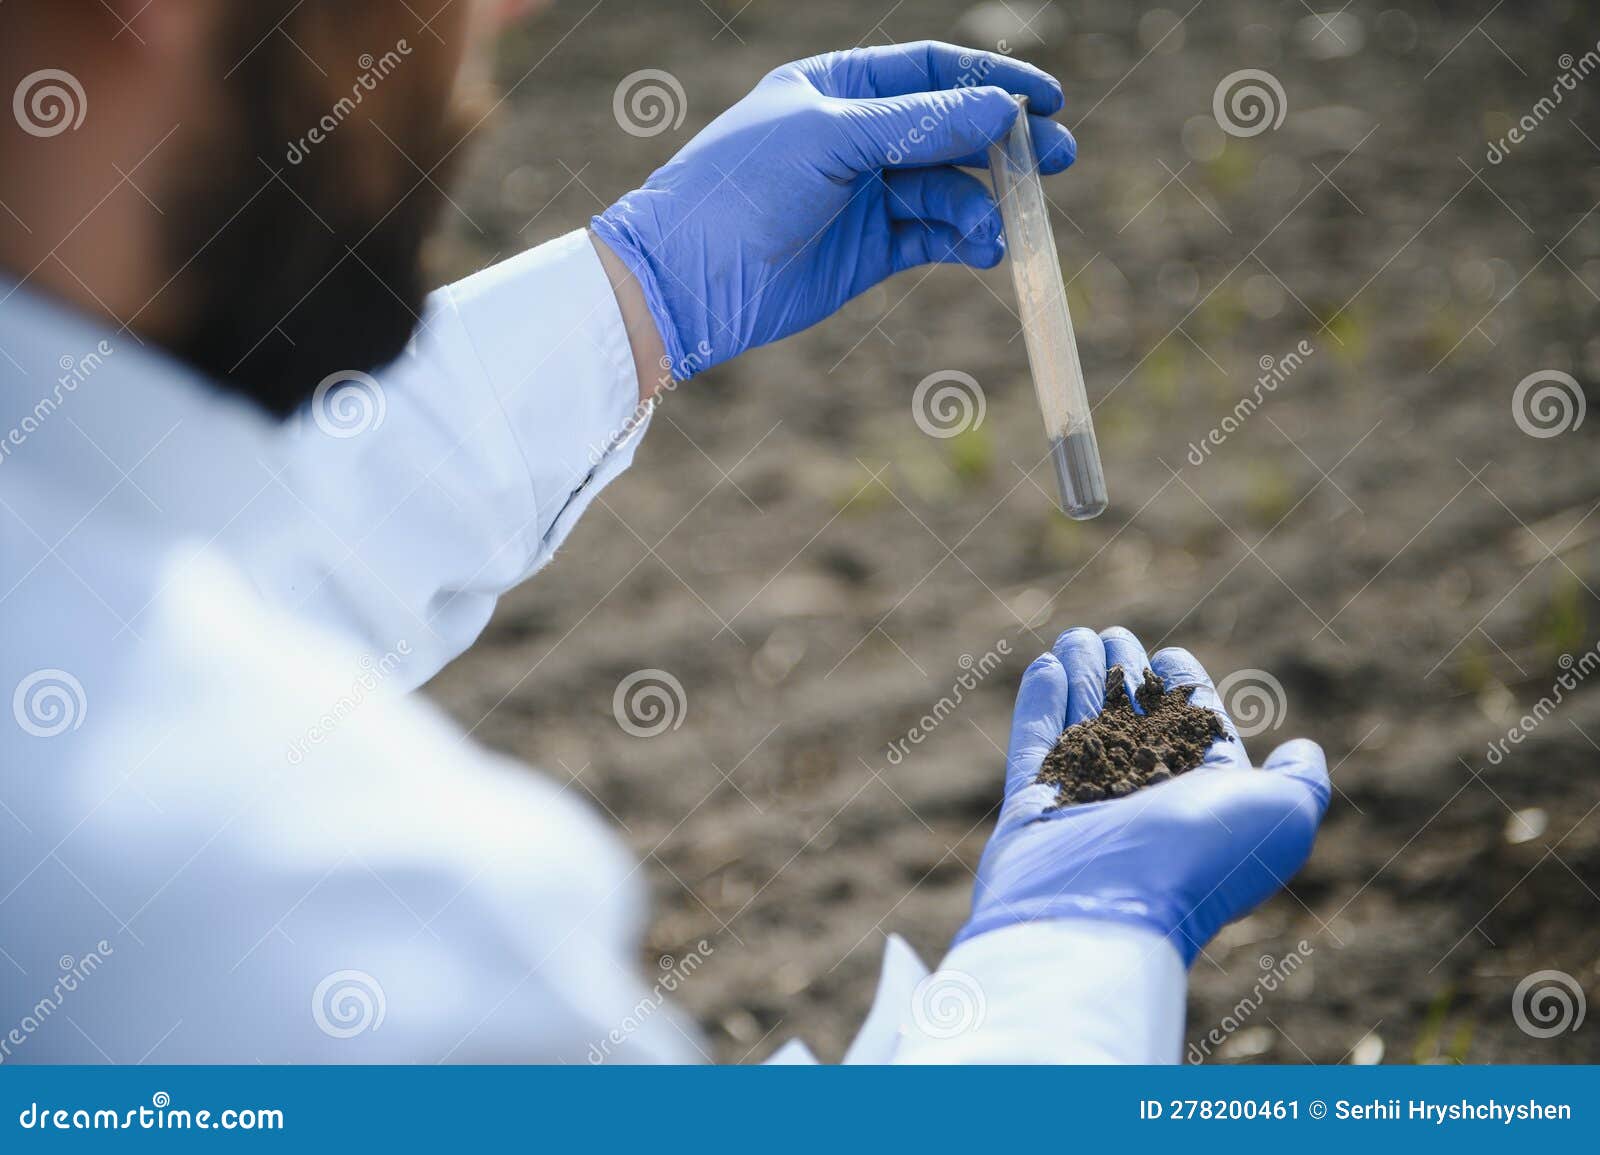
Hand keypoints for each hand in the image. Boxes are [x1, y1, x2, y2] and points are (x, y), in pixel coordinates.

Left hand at [591, 42, 1075, 378]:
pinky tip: (985, 249)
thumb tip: (1005, 112)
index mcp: (839, 87)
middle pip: (952, 129)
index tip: (1048, 100)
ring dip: (982, 205)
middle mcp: (857, 136)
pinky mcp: (871, 250)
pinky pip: (934, 235)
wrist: (690, 279)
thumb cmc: (743, 187)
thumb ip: (919, 125)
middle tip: (1059, 160)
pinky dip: (963, 240)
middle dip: (1006, 146)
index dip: (993, 83)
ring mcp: (865, 194)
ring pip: (948, 189)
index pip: (932, 72)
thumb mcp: (831, 139)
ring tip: (1002, 230)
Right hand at [956, 626, 1329, 964]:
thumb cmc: (1199, 856)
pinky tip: (1045, 665)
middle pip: (1135, 722)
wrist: (1109, 907)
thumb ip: (1302, 779)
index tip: (1170, 656)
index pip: (1194, 732)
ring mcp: (1085, 803)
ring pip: (1083, 724)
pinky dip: (1040, 703)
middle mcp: (1144, 803)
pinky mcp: (1033, 805)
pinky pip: (1036, 742)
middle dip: (1126, 674)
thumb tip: (1303, 749)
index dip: (1185, 690)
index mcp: (1203, 801)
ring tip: (1075, 635)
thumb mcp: (1281, 815)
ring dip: (1082, 676)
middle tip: (1113, 634)